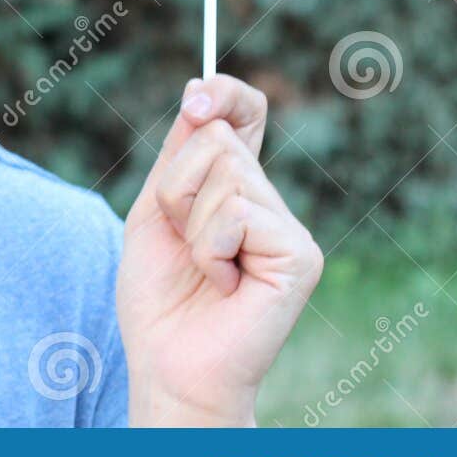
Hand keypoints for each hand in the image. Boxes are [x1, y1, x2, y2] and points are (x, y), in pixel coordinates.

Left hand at [116, 74, 322, 425]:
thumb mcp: (156, 211)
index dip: (226, 93)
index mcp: (237, 188)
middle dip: (176, 188)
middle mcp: (270, 202)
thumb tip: (199, 91)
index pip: (247, 114)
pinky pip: (236, 213)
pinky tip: (222, 284)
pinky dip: (210, 249)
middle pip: (217, 139)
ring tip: (203, 268)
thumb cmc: (160, 298)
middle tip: (182, 242)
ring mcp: (290, 229)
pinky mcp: (300, 255)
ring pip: (224, 172)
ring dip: (190, 223)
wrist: (169, 365)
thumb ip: (178, 155)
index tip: (195, 97)